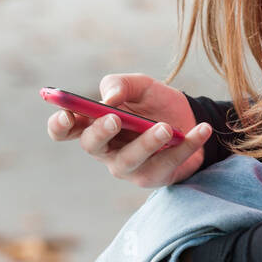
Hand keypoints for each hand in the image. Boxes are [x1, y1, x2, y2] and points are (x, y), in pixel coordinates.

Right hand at [46, 71, 213, 185]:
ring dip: (146, 143)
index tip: (66, 113)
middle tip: (114, 119)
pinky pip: (170, 163)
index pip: (65, 130)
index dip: (60, 125)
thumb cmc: (155, 103)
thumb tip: (108, 100)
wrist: (190, 117)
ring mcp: (129, 167)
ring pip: (130, 160)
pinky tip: (202, 130)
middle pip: (93, 146)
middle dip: (101, 132)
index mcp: (94, 125)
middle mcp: (106, 150)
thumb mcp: (141, 85)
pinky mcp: (156, 176)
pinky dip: (188, 144)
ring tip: (166, 128)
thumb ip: (121, 85)